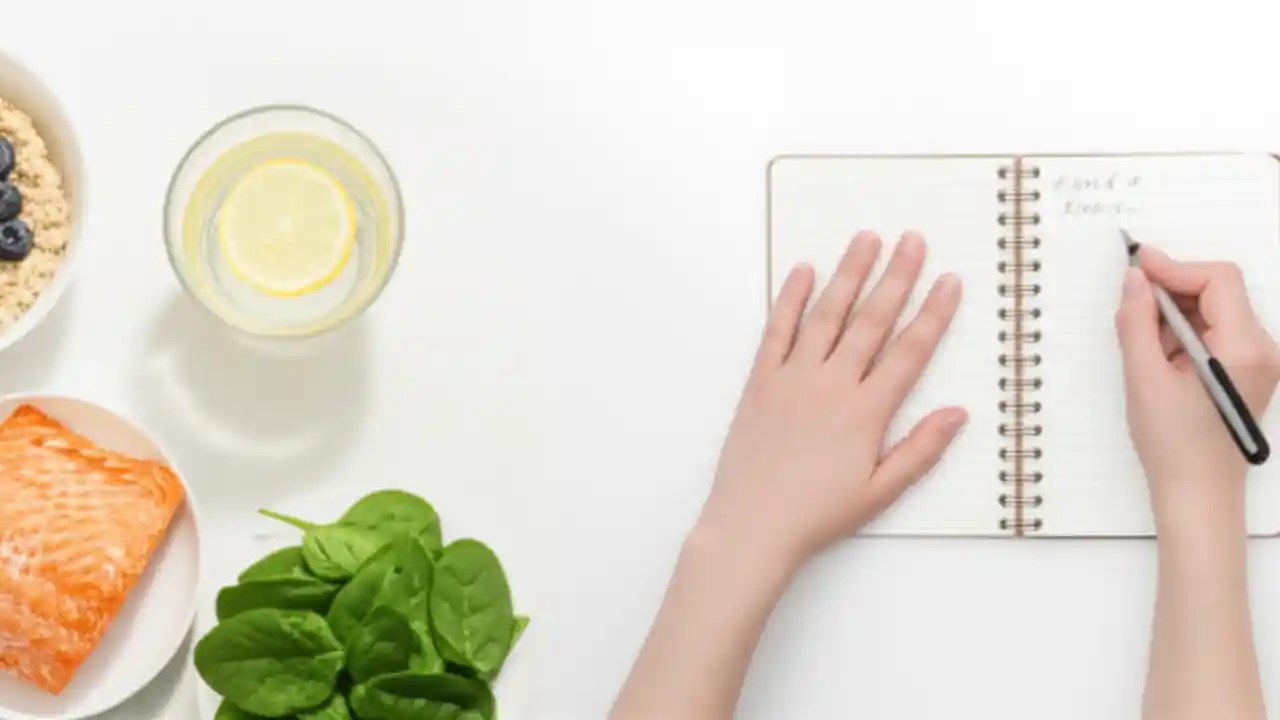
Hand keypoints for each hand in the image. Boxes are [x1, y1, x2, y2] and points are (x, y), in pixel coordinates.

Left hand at [698, 231, 966, 565]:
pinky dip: (790, 298)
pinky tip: (803, 271)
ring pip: (826, 316)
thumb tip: (958, 412)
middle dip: (896, 277)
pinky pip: (776, 331)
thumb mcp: (880, 492)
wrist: (752, 525)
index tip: (949, 280)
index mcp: (866, 413)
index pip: (909, 352)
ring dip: (848, 274)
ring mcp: (792, 379)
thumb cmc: (817, 514)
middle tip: (913, 240)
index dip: (933, 313)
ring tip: (866, 239)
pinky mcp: (759, 382)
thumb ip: (921, 449)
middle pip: (871, 321)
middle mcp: (831, 386)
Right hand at [1115, 247, 1279, 527]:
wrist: (1198, 494)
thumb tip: (1134, 279)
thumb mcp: (1143, 377)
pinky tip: (1161, 360)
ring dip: (1175, 316)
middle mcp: (1262, 349)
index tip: (1137, 267)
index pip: (1218, 279)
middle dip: (1172, 292)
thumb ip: (1136, 321)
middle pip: (1219, 291)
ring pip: (1215, 311)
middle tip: (1130, 308)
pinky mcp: (1249, 372)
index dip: (1175, 267)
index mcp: (1243, 348)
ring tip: (1145, 348)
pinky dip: (1185, 334)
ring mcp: (1259, 361)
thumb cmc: (1173, 444)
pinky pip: (1217, 333)